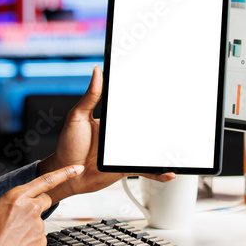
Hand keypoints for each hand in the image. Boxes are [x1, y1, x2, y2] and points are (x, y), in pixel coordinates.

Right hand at [0, 164, 83, 245]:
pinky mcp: (41, 243)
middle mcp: (31, 209)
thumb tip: (4, 206)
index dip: (64, 173)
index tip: (77, 169)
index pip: (46, 180)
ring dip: (27, 228)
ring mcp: (38, 227)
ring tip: (8, 239)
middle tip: (17, 220)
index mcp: (16, 197)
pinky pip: (38, 238)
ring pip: (37, 222)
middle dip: (34, 205)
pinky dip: (29, 241)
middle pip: (43, 201)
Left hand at [38, 66, 173, 204]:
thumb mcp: (77, 116)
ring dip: (164, 150)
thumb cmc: (68, 145)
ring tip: (178, 147)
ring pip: (150, 150)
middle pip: (145, 127)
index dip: (146, 99)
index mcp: (111, 120)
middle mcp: (120, 135)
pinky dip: (158, 173)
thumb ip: (90, 96)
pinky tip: (169, 173)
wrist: (66, 175)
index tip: (162, 88)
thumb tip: (96, 70)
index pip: (131, 107)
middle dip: (162, 123)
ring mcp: (125, 152)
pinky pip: (145, 170)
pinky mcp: (126, 167)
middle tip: (179, 116)